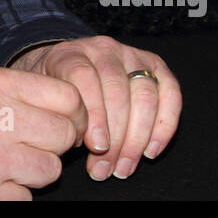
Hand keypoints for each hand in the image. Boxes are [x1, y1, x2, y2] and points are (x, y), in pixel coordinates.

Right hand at [0, 64, 80, 199]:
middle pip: (63, 136)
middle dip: (54, 143)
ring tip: (6, 163)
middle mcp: (0, 119)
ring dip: (33, 171)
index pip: (66, 96)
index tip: (68, 122)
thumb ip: (4, 85)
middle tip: (36, 145)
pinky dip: (10, 194)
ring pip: (49, 170)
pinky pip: (24, 199)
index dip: (74, 113)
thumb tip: (48, 98)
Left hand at [10, 36, 180, 180]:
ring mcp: (130, 54)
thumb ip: (61, 116)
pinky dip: (164, 125)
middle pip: (117, 90)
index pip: (84, 78)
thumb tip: (88, 147)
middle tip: (108, 168)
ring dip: (137, 138)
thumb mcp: (46, 99)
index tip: (95, 147)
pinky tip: (150, 150)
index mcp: (70, 54)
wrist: (66, 67)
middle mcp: (102, 49)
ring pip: (144, 94)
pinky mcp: (154, 65)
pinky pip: (170, 93)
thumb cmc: (56, 91)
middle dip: (116, 137)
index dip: (93, 114)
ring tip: (124, 167)